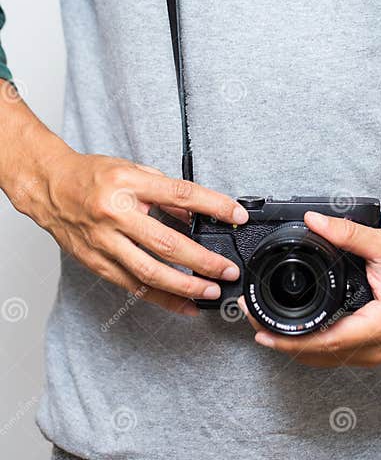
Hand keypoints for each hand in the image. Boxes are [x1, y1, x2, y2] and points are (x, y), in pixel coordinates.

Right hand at [13, 147, 248, 315]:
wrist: (50, 186)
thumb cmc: (92, 175)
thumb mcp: (134, 170)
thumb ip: (167, 192)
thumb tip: (197, 213)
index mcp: (129, 184)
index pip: (181, 194)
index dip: (213, 206)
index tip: (236, 215)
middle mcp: (116, 214)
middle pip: (167, 243)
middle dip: (203, 260)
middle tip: (227, 270)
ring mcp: (104, 242)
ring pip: (150, 272)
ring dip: (185, 286)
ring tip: (210, 291)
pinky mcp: (97, 262)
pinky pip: (133, 286)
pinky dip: (161, 299)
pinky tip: (183, 304)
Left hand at [238, 210, 380, 367]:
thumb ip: (347, 233)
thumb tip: (314, 222)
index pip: (327, 342)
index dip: (291, 339)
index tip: (264, 330)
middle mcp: (380, 347)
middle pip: (323, 357)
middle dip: (287, 344)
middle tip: (256, 326)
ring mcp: (380, 352)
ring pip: (330, 361)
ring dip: (299, 349)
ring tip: (269, 330)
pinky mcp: (378, 349)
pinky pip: (340, 356)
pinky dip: (316, 348)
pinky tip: (299, 336)